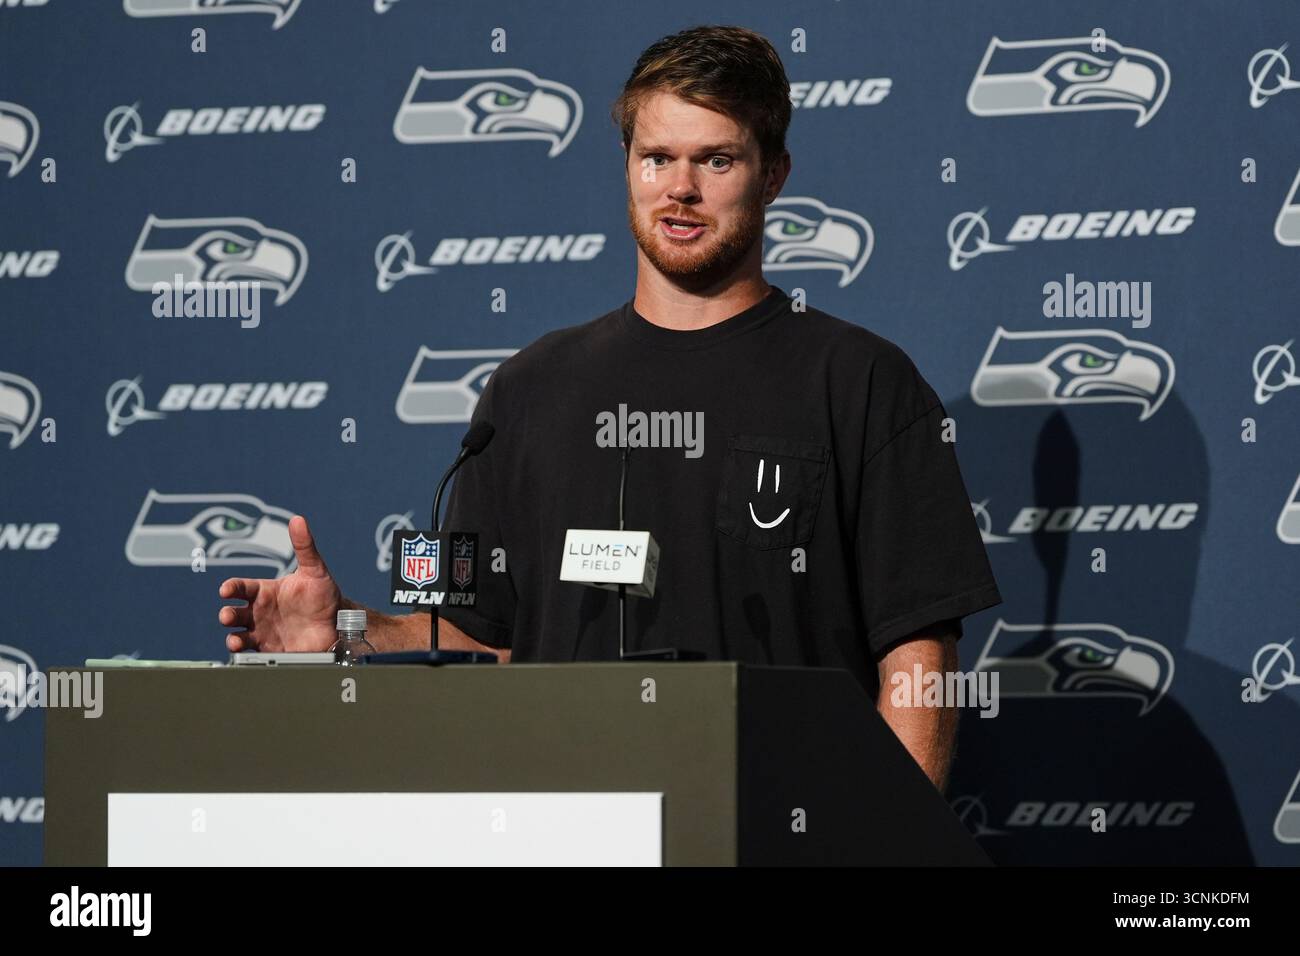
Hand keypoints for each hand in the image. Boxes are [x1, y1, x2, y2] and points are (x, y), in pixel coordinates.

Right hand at [220, 515, 342, 652]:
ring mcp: (262, 632)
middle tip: (228, 616)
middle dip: (227, 614)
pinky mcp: (270, 650)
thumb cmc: (323, 597)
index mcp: (265, 592)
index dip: (231, 587)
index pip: (241, 587)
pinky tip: (247, 652)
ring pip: (238, 634)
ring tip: (235, 640)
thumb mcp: (315, 570)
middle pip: (234, 612)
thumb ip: (305, 546)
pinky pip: (251, 653)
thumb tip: (298, 520)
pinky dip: (244, 654)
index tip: (226, 589)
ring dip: (233, 637)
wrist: (337, 625)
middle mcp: (259, 612)